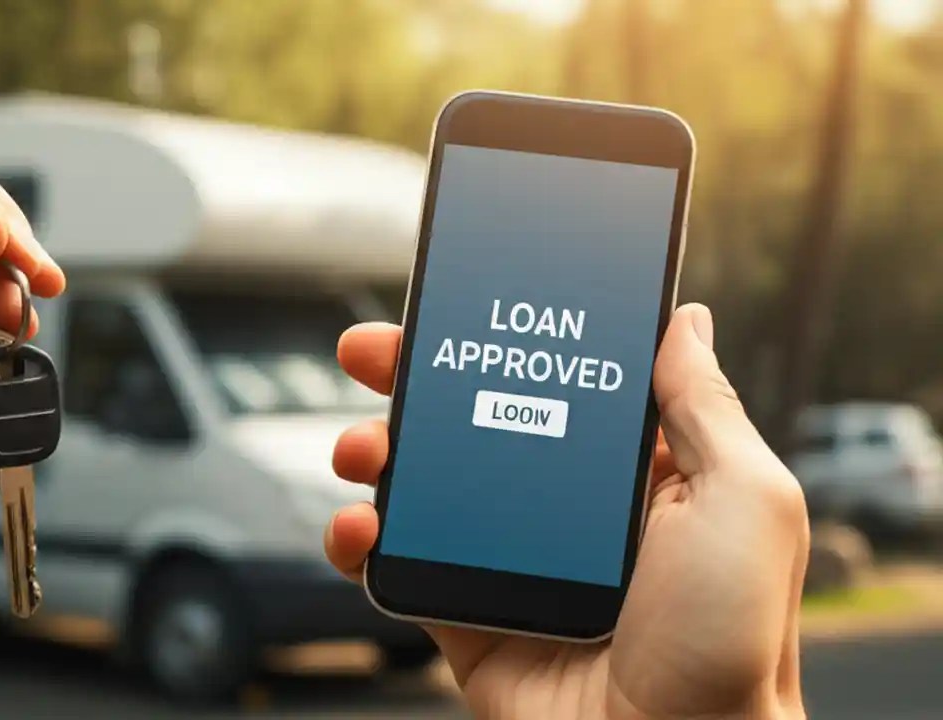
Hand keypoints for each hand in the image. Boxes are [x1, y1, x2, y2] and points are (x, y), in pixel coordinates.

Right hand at [326, 304, 808, 719]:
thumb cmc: (731, 644)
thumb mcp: (746, 503)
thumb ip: (706, 410)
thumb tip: (683, 320)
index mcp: (635, 475)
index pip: (557, 383)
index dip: (505, 340)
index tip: (461, 302)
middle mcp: (567, 512)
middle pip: (474, 421)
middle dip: (414, 379)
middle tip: (369, 352)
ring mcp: (511, 562)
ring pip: (424, 485)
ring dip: (376, 452)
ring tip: (360, 449)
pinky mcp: (464, 613)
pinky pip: (397, 564)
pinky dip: (361, 540)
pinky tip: (358, 528)